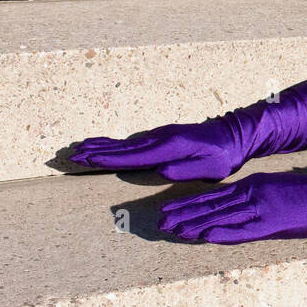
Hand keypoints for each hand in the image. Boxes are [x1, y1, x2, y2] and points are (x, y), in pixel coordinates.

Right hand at [70, 118, 243, 181]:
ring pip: (125, 144)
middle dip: (97, 152)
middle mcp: (161, 139)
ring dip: (101, 147)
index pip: (134, 156)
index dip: (109, 159)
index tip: (88, 159)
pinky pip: (133, 143)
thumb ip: (185, 170)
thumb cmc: (224, 156)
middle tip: (71, 155)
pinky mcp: (162, 137)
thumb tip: (161, 171)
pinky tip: (106, 147)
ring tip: (79, 149)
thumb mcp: (210, 168)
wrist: (234, 135)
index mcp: (170, 148)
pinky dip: (115, 145)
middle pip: (123, 148)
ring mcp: (160, 136)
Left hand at [158, 170, 306, 242]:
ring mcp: (262, 205)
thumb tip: (245, 216)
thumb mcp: (282, 195)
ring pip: (221, 215)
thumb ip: (262, 203)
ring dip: (194, 224)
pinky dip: (223, 232)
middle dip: (184, 214)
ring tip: (172, 229)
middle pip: (211, 204)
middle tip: (160, 221)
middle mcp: (253, 193)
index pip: (216, 197)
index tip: (171, 210)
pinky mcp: (273, 219)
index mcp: (255, 186)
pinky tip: (205, 235)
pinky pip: (243, 229)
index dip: (191, 204)